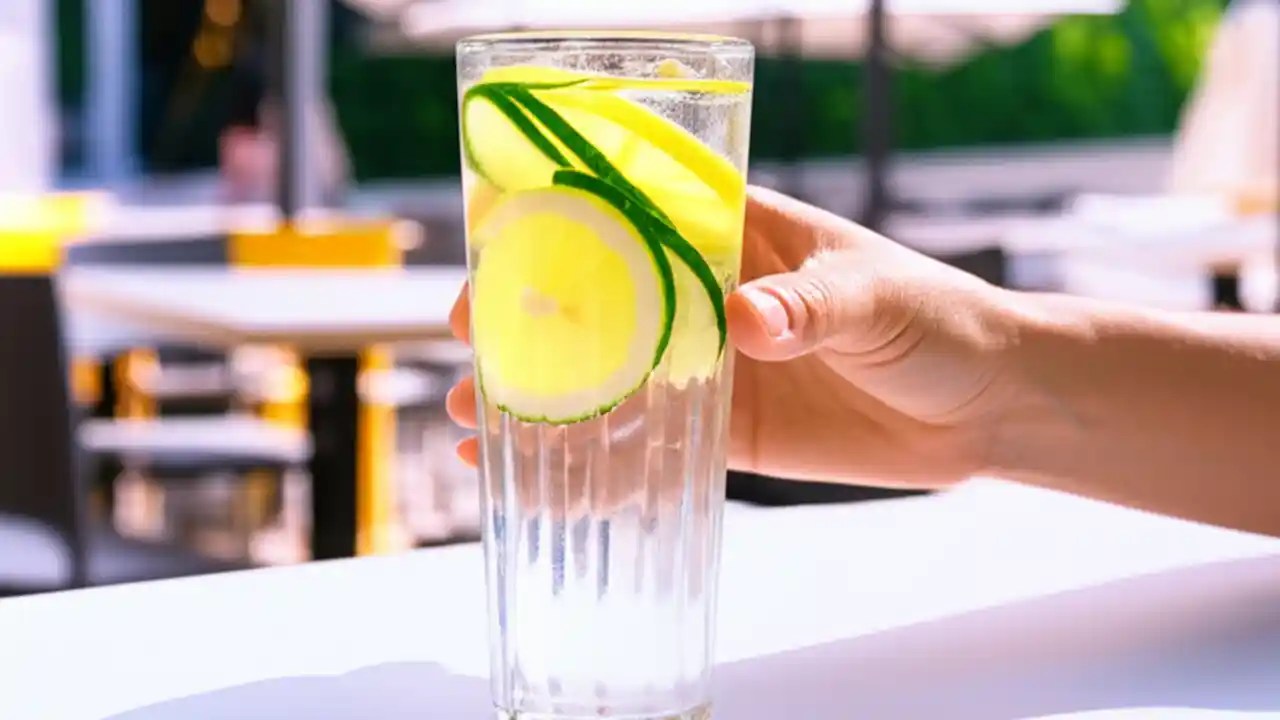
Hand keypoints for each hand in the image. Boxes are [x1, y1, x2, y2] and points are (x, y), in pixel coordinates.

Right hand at [447, 186, 1019, 488]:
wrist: (986, 403)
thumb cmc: (937, 318)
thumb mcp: (876, 298)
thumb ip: (810, 307)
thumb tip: (745, 320)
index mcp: (736, 238)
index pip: (629, 220)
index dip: (557, 235)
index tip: (499, 259)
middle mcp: (707, 298)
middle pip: (597, 304)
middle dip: (528, 326)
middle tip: (469, 351)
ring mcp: (712, 367)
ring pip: (609, 379)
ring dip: (543, 401)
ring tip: (476, 425)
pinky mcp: (726, 432)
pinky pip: (650, 447)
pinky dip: (597, 464)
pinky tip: (542, 482)